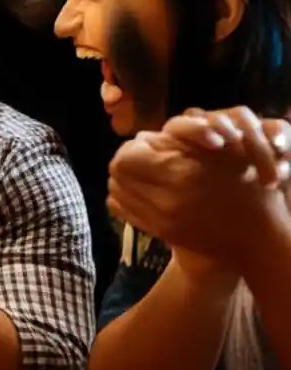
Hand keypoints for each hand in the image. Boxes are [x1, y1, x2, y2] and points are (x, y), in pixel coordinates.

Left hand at [107, 109, 290, 273]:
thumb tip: (142, 136)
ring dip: (123, 179)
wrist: (254, 233)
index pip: (125, 158)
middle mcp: (164, 201)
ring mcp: (160, 221)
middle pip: (116, 174)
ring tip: (142, 172)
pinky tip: (140, 190)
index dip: (132, 147)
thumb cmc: (242, 182)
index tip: (146, 144)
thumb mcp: (216, 151)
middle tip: (142, 156)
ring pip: (115, 192)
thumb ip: (177, 139)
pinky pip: (122, 211)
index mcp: (179, 175)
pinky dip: (124, 197)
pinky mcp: (158, 233)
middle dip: (126, 161)